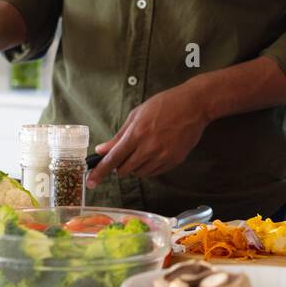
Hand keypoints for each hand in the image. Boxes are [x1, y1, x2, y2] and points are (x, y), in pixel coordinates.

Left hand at [87, 83, 209, 184]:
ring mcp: (163, 156)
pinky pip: (154, 172)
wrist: (194, 105)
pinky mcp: (174, 161)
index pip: (113, 159)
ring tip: (144, 149)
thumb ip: (119, 135)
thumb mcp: (137, 114)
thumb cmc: (165, 105)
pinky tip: (155, 152)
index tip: (91, 181)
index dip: (100, 172)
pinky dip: (149, 167)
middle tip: (126, 153)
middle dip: (120, 166)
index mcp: (137, 134)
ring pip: (139, 173)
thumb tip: (102, 150)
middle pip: (125, 170)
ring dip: (136, 166)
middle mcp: (149, 148)